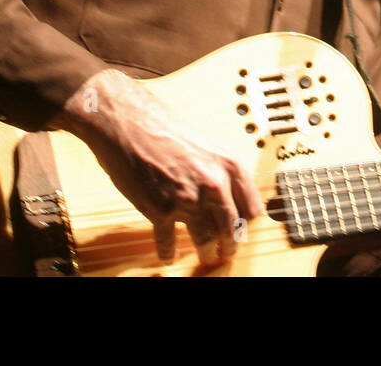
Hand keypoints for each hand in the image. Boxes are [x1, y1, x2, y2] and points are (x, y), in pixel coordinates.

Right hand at [51, 68, 264, 266]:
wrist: (129, 123)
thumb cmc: (164, 129)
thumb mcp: (207, 145)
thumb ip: (221, 171)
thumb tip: (230, 198)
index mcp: (229, 166)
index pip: (252, 209)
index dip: (246, 224)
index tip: (242, 231)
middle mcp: (214, 184)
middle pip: (232, 229)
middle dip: (230, 246)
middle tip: (226, 253)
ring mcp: (188, 199)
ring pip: (205, 240)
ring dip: (205, 253)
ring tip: (205, 257)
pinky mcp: (160, 210)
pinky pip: (168, 242)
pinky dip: (168, 252)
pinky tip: (168, 256)